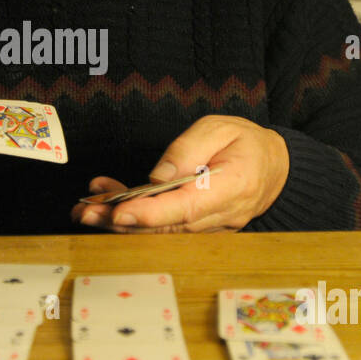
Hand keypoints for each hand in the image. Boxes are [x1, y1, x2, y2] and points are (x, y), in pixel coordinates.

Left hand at [69, 115, 288, 232]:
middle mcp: (219, 215)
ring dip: (120, 221)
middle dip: (122, 221)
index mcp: (232, 188)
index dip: (150, 213)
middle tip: (86, 213)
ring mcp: (209, 227)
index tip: (120, 211)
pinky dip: (133, 217)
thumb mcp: (220, 128)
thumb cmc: (247, 143)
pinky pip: (164, 226)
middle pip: (166, 226)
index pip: (186, 207)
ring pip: (160, 231)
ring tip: (86, 210)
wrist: (274, 168)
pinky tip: (107, 200)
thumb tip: (158, 175)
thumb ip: (189, 148)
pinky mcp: (197, 227)